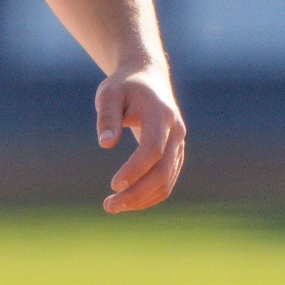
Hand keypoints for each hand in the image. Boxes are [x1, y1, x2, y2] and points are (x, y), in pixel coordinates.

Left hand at [94, 62, 184, 212]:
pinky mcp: (175, 154)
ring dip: (142, 198)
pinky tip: (128, 201)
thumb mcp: (109, 94)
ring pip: (166, 180)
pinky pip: (167, 180)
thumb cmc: (124, 86)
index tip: (113, 184)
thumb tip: (105, 144)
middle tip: (108, 205)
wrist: (149, 78)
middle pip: (162, 171)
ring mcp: (179, 144)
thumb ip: (108, 117)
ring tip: (112, 206)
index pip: (153, 149)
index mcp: (161, 115)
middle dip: (137, 193)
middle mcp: (176, 131)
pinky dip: (150, 195)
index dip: (135, 169)